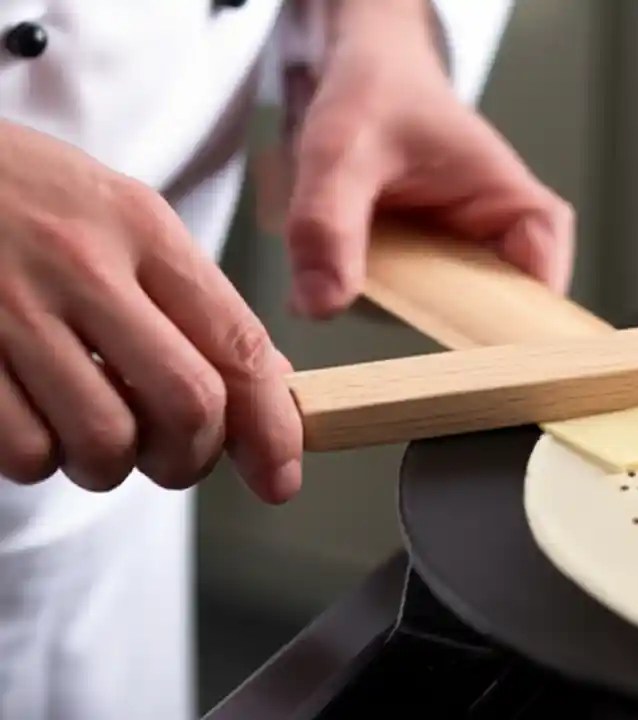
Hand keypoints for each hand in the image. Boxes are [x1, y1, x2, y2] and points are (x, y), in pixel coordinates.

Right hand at [0, 120, 302, 502]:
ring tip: (92, 434)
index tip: (281, 478)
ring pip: (105, 440)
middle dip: (193, 457)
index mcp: (142, 228)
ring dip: (112, 465)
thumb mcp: (118, 214)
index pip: (238, 343)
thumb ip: (192, 297)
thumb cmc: (22, 197)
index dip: (271, 427)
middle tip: (175, 460)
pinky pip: (25, 449)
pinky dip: (41, 459)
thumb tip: (272, 385)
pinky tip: (34, 420)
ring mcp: (10, 311)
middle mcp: (83, 266)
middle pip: (187, 403)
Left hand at [284, 0, 574, 318]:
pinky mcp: (424, 272)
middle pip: (493, 315)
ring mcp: (460, 262)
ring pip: (440, 318)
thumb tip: (321, 304)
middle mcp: (497, 242)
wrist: (361, 72)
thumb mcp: (340, 149)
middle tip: (383, 318)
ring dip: (391, 309)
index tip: (471, 353)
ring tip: (347, 268)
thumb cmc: (374, 93)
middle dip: (436, 323)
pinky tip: (333, 277)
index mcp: (513, 206)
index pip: (542, 280)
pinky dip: (372, 300)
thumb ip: (327, 222)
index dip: (518, 327)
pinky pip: (406, 306)